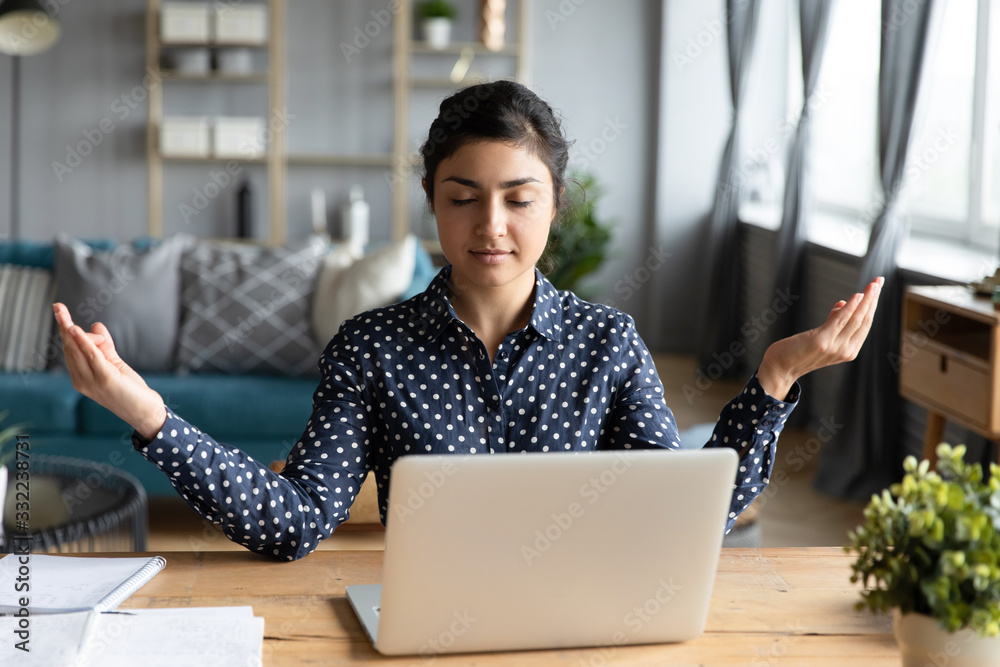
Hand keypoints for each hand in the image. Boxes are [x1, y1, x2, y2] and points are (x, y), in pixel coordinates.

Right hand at [53, 303, 166, 440]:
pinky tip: (77, 330)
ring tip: (63, 314)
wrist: (145, 411)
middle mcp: (81, 380)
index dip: (65, 330)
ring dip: (71, 330)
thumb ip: (105, 346)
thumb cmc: (129, 390)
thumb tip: (96, 324)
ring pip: (78, 350)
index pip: (70, 350)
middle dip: (64, 326)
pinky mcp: (105, 378)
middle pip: (70, 348)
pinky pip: (92, 356)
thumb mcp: (114, 364)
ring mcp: (91, 381)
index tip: (60, 311)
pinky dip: (84, 342)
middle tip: (58, 306)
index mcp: (80, 377)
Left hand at [756, 277, 882, 399]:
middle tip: (879, 280)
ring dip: (866, 300)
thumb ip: (833, 322)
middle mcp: (846, 351)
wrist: (780, 368)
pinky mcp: (822, 342)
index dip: (873, 305)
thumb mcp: (821, 335)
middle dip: (873, 299)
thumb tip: (842, 303)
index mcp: (848, 350)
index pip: (865, 324)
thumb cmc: (799, 350)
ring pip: (856, 319)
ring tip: (873, 285)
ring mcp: (835, 347)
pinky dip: (850, 308)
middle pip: (865, 320)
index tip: (877, 287)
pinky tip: (856, 296)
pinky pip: (840, 321)